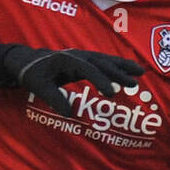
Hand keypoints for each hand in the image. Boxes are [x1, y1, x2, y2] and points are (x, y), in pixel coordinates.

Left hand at [3, 47, 145, 116]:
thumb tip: (70, 115)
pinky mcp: (85, 60)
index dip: (101, 80)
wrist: (28, 62)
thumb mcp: (40, 87)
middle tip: (134, 85)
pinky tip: (130, 70)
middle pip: (102, 63)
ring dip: (123, 66)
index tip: (111, 93)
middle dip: (118, 73)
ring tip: (141, 73)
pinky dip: (118, 66)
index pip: (88, 69)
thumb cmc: (33, 75)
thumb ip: (54, 99)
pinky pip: (104, 62)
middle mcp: (78, 55)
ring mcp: (83, 56)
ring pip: (107, 60)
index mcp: (67, 59)